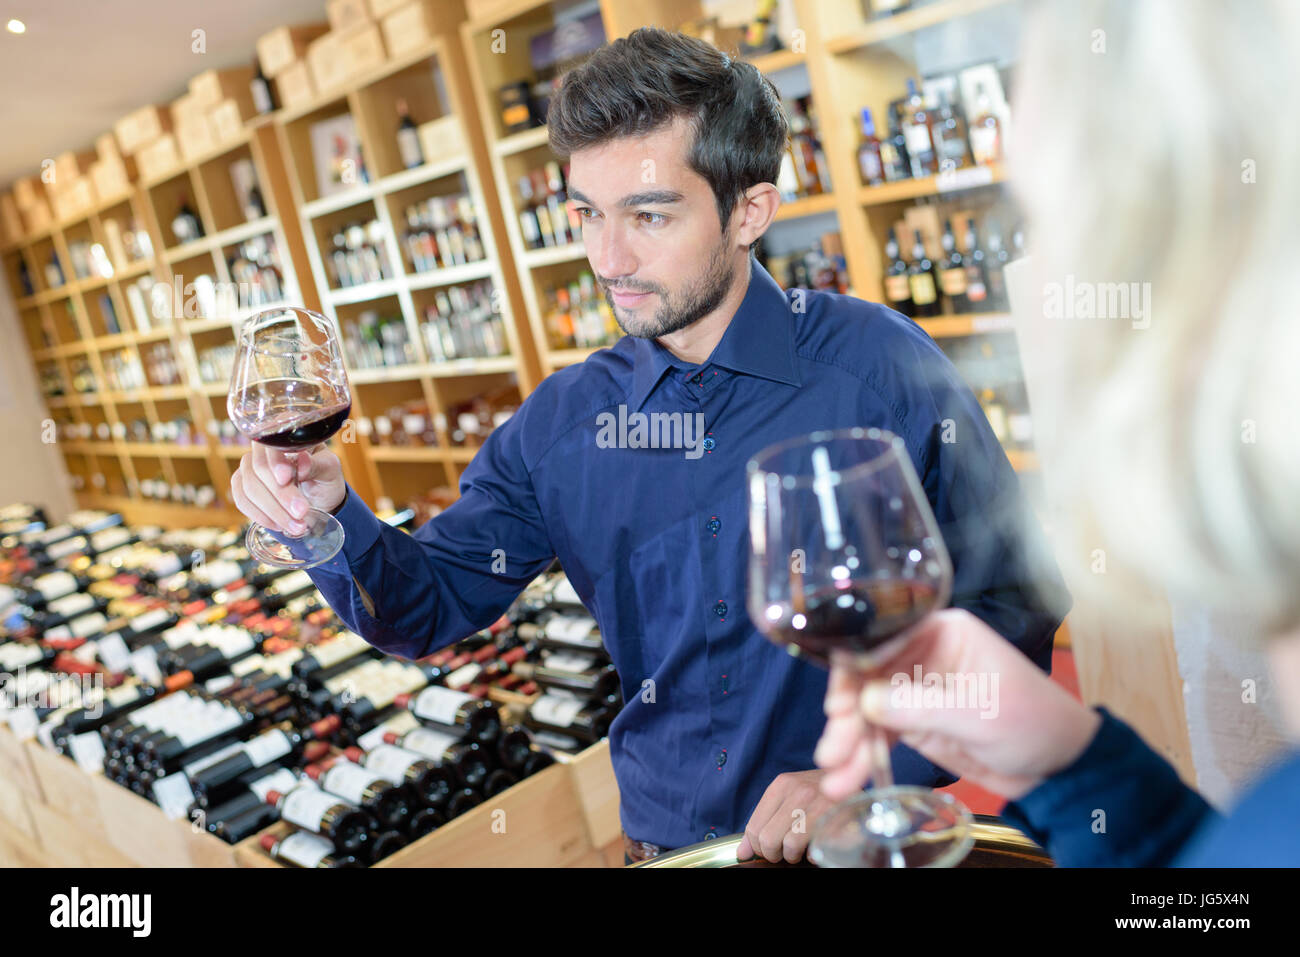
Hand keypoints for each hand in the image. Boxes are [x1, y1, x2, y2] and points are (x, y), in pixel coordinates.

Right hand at [229, 441, 345, 534]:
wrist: (319, 500)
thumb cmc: (325, 479)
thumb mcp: (330, 470)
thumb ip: (318, 465)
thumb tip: (303, 462)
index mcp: (286, 437)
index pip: (271, 444)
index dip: (275, 462)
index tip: (285, 479)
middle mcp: (263, 449)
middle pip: (259, 469)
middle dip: (280, 494)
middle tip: (301, 512)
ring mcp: (249, 467)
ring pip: (249, 488)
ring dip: (273, 511)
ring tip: (297, 525)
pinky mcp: (242, 486)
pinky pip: (241, 500)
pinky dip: (260, 516)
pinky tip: (279, 525)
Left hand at [736, 769, 839, 863]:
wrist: (853, 777)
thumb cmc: (816, 792)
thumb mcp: (787, 797)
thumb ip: (762, 821)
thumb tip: (742, 853)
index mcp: (782, 784)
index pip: (754, 828)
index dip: (757, 846)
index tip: (767, 847)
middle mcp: (800, 791)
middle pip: (768, 839)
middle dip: (773, 853)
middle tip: (782, 850)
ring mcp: (820, 803)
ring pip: (790, 845)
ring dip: (792, 855)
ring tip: (799, 848)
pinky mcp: (838, 818)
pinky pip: (815, 849)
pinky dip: (812, 855)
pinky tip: (814, 846)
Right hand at [815, 609, 1101, 803]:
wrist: (1058, 768)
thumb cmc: (1033, 722)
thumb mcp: (980, 712)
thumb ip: (921, 705)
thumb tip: (866, 701)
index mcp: (942, 632)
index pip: (882, 639)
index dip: (854, 670)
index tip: (839, 704)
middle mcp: (922, 654)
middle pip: (866, 676)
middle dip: (847, 716)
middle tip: (833, 751)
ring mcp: (914, 689)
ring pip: (865, 709)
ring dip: (848, 742)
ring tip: (836, 778)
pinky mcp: (913, 721)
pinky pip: (877, 733)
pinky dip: (861, 754)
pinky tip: (846, 777)